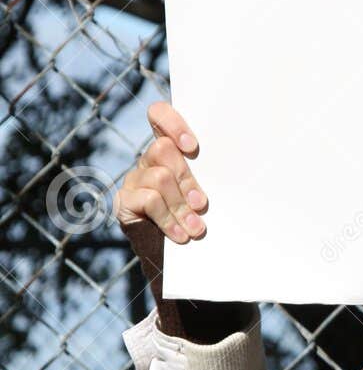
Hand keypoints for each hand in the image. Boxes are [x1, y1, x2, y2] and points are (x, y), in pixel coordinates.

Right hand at [113, 102, 207, 242]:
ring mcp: (134, 179)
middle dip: (187, 179)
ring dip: (181, 206)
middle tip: (201, 204)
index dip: (173, 123)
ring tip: (196, 228)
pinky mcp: (125, 201)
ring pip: (160, 177)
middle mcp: (148, 159)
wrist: (171, 255)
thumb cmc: (193, 218)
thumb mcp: (201, 194)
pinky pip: (149, 200)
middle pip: (163, 149)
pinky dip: (169, 219)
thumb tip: (230, 174)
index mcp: (168, 150)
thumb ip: (205, 178)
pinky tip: (181, 235)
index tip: (193, 147)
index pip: (158, 114)